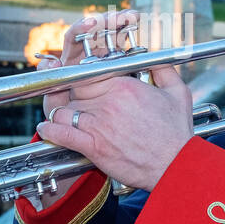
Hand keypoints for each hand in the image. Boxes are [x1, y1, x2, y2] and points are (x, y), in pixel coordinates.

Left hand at [36, 62, 193, 193]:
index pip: (90, 70)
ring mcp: (98, 125)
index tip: (84, 78)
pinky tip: (46, 129)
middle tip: (69, 96)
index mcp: (125, 85)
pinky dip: (50, 131)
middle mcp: (108, 102)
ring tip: (60, 114)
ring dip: (60, 112)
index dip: (84, 74)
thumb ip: (163, 69)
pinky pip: (62, 134)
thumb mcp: (178, 93)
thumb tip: (153, 57)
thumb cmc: (177, 132)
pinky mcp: (93, 147)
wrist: (175, 166)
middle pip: (74, 88)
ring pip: (64, 110)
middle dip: (71, 92)